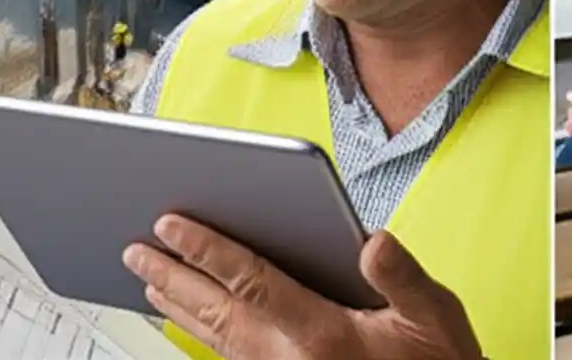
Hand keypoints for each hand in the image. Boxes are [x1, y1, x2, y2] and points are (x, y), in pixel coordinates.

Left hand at [123, 215, 481, 359]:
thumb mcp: (435, 318)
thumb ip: (403, 277)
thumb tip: (372, 242)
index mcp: (324, 336)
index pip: (252, 282)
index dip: (208, 250)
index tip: (172, 224)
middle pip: (216, 312)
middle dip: (172, 276)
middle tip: (136, 248)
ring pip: (214, 338)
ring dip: (178, 305)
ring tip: (149, 279)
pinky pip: (228, 356)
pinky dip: (201, 332)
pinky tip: (193, 319)